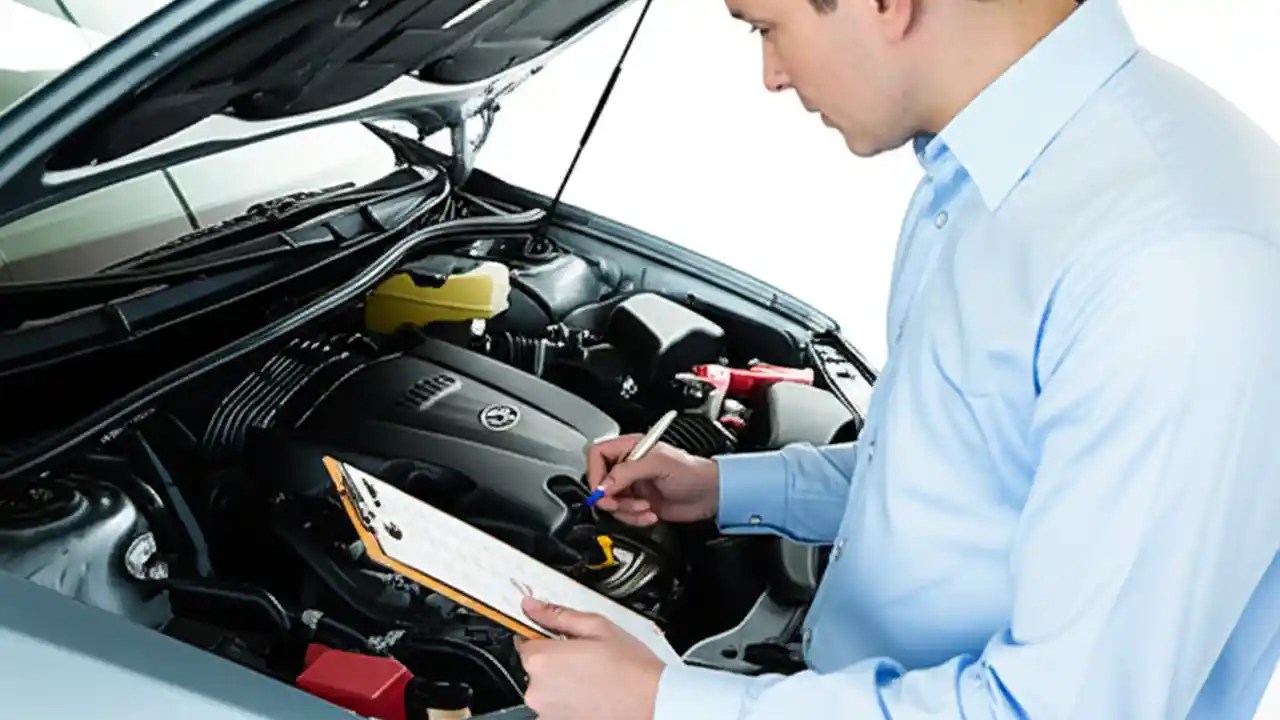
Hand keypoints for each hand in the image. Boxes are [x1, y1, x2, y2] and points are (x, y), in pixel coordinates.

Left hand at [515, 597, 663, 719]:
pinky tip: (592, 695)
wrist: (652, 704)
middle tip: (585, 657)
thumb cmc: (630, 668)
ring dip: (562, 682)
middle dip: (555, 660)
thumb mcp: (596, 626)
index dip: (544, 636)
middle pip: (535, 667)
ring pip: (546, 689)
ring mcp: (546, 713)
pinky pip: (555, 708)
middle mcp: (537, 690)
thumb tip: (532, 606)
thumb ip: (557, 615)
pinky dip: (568, 702)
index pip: (524, 640)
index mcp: (542, 660)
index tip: (561, 638)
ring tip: (593, 678)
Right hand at [585, 435, 719, 525]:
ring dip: (626, 510)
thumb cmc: (692, 471)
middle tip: (621, 503)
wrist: (710, 495)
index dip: (596, 473)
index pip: (597, 455)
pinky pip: (623, 515)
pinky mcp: (638, 504)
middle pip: (600, 482)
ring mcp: (633, 486)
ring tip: (644, 507)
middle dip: (610, 497)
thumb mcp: (657, 465)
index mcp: (630, 448)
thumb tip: (603, 486)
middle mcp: (628, 466)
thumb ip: (627, 472)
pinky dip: (634, 519)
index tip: (603, 490)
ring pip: (610, 502)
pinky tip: (650, 514)